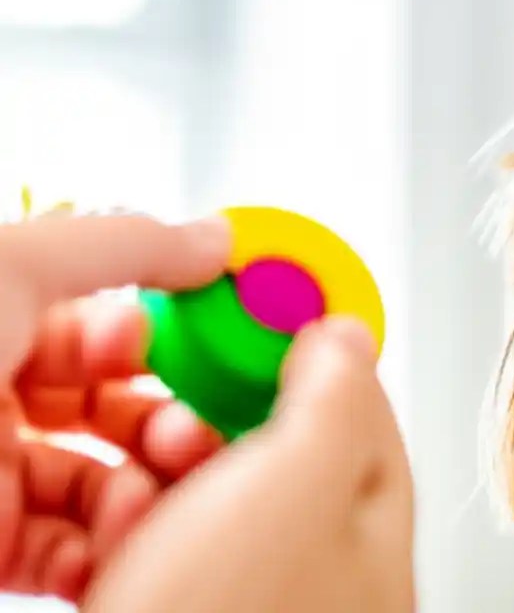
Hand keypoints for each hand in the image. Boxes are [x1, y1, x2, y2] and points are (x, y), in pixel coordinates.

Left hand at [0, 214, 230, 599]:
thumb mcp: (10, 266)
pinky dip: (113, 548)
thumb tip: (215, 236)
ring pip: (107, 485)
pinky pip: (75, 555)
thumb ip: (126, 246)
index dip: (163, 340)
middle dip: (171, 418)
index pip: (105, 332)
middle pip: (117, 413)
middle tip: (195, 427)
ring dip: (152, 485)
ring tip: (162, 481)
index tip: (215, 347)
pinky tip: (129, 531)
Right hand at [82, 317, 415, 611]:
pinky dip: (124, 519)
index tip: (262, 312)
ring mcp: (250, 594)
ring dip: (160, 466)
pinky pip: (152, 537)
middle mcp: (321, 569)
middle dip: (213, 414)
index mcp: (376, 535)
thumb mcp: (301, 485)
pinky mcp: (177, 605)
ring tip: (139, 485)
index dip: (314, 350)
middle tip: (176, 414)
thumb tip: (348, 334)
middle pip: (276, 449)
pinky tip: (110, 531)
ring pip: (203, 491)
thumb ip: (336, 401)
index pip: (365, 413)